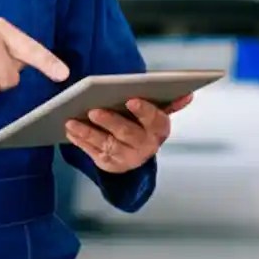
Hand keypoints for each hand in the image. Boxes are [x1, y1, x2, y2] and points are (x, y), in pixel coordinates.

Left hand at [65, 93, 193, 173]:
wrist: (136, 150)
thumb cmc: (143, 121)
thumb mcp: (156, 113)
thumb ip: (168, 102)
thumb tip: (188, 94)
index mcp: (159, 129)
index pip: (155, 119)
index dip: (144, 110)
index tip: (131, 99)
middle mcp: (145, 146)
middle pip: (127, 133)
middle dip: (110, 121)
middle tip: (93, 110)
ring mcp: (127, 158)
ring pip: (106, 145)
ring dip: (88, 133)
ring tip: (71, 120)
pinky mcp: (110, 164)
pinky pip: (93, 153)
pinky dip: (80, 141)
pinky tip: (69, 129)